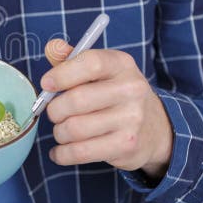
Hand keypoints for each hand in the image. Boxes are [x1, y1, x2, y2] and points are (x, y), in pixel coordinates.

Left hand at [41, 39, 173, 179]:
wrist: (155, 128)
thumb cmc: (115, 94)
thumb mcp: (100, 70)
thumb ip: (72, 58)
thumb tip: (52, 48)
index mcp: (121, 64)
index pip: (91, 63)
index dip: (62, 74)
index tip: (46, 84)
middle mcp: (131, 89)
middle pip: (76, 100)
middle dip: (55, 110)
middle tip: (54, 113)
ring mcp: (132, 119)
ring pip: (74, 128)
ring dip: (59, 132)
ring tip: (62, 131)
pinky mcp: (127, 146)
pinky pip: (80, 152)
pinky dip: (62, 154)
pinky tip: (60, 151)